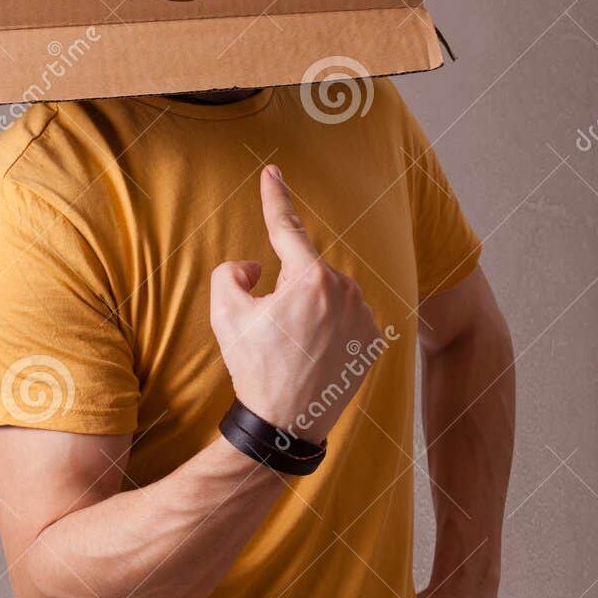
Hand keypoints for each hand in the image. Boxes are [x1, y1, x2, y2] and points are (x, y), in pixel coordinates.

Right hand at [209, 164, 381, 442]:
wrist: (286, 424)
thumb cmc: (255, 368)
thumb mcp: (224, 314)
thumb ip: (231, 272)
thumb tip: (257, 266)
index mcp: (311, 278)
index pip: (286, 227)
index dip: (274, 197)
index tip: (272, 172)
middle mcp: (346, 290)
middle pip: (304, 271)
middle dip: (285, 290)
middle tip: (270, 331)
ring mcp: (364, 315)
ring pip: (326, 294)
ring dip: (307, 309)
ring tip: (293, 349)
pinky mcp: (372, 339)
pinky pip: (344, 317)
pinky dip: (327, 328)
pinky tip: (313, 357)